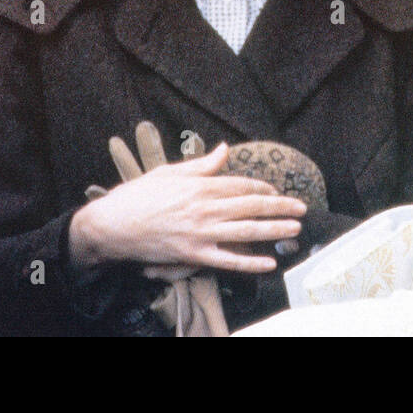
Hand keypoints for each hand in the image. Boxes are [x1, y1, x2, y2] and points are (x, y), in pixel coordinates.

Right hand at [70, 142, 305, 273]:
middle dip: (279, 207)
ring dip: (274, 230)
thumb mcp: (169, 172)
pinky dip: (250, 263)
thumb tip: (224, 149)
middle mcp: (204, 209)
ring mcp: (200, 234)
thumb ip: (201, 164)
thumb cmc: (138, 196)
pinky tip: (269, 262)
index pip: (240, 185)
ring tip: (294, 229)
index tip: (277, 191)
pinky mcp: (193, 255)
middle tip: (301, 209)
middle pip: (250, 207)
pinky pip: (228, 260)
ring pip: (246, 232)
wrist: (112, 225)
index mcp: (199, 186)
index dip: (262, 188)